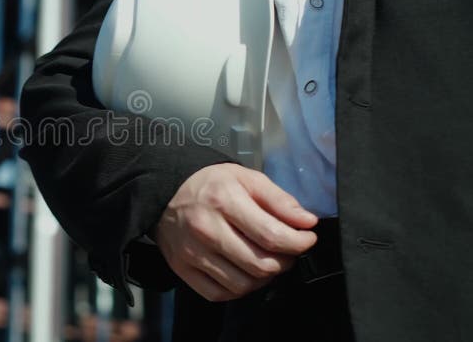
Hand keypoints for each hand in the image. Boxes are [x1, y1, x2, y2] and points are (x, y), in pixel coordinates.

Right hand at [154, 163, 317, 301]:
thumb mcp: (246, 178)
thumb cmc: (211, 184)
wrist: (165, 192)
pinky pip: (219, 294)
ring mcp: (192, 252)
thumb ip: (279, 199)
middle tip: (287, 250)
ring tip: (266, 260)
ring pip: (243, 284)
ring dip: (264, 277)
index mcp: (224, 201)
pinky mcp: (182, 269)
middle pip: (260, 264)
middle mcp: (206, 229)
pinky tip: (243, 272)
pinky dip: (238, 289)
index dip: (298, 243)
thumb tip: (307, 222)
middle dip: (285, 261)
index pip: (271, 236)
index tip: (307, 238)